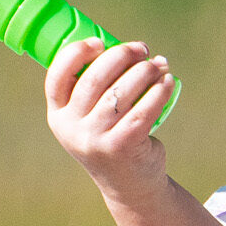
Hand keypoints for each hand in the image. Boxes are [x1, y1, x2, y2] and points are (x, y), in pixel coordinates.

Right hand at [45, 38, 176, 203]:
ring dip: (145, 71)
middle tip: (143, 49)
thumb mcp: (92, 118)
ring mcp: (95, 139)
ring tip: (160, 64)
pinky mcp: (123, 146)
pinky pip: (143, 110)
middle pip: (94, 78)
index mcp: (59, 114)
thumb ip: (95, 89)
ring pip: (122, 92)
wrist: (130, 184)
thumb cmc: (113, 138)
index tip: (100, 41)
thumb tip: (126, 48)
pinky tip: (168, 82)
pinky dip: (159, 91)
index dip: (76, 53)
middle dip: (122, 55)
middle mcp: (72, 127)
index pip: (57, 76)